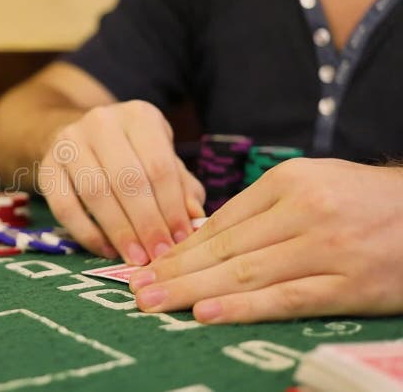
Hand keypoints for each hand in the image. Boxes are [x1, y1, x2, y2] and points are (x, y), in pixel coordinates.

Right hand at [38, 100, 204, 263]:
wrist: (80, 135)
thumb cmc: (132, 152)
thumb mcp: (162, 157)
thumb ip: (182, 186)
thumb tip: (195, 218)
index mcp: (139, 116)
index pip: (158, 166)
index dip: (172, 207)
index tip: (183, 241)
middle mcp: (101, 122)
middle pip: (127, 180)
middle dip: (147, 224)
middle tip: (160, 255)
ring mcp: (69, 143)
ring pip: (95, 193)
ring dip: (119, 231)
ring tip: (136, 257)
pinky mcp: (47, 167)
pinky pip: (64, 207)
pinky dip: (87, 234)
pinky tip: (107, 250)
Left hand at [129, 158, 402, 322]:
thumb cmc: (361, 200)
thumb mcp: (310, 185)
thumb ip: (260, 209)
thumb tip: (202, 237)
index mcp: (288, 183)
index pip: (220, 222)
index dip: (180, 248)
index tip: (147, 265)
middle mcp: (303, 212)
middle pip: (225, 248)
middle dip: (175, 271)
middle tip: (136, 290)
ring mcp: (326, 248)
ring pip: (246, 273)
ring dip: (194, 290)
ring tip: (156, 302)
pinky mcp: (348, 285)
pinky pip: (286, 298)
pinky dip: (243, 307)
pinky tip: (206, 314)